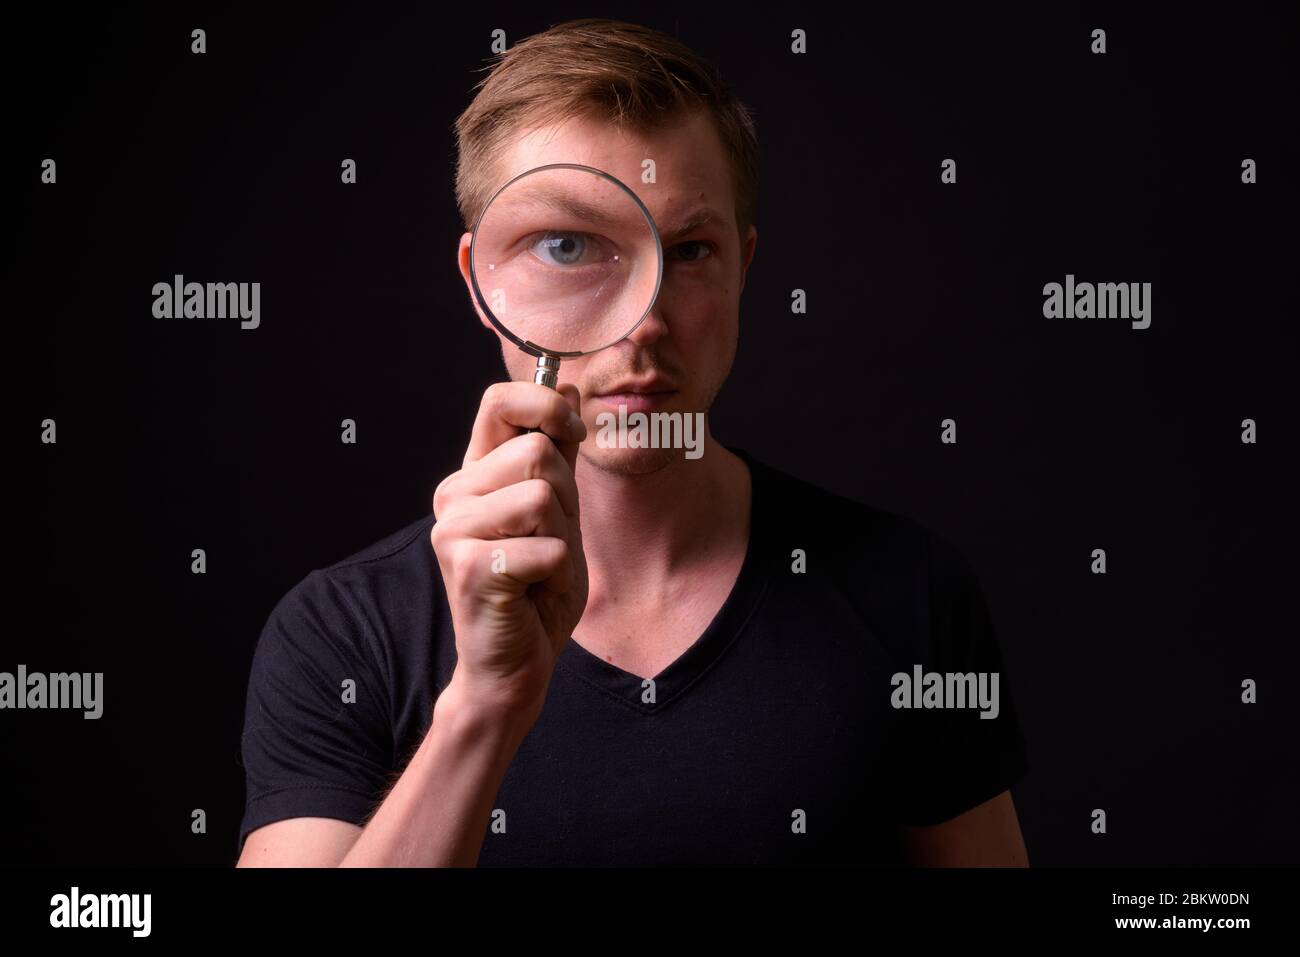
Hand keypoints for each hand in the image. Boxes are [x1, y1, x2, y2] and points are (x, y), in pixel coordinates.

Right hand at [430, 380, 588, 721]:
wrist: (516, 664)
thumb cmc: (538, 589)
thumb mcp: (559, 512)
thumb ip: (560, 453)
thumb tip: (569, 388)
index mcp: (473, 475)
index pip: (498, 401)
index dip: (545, 407)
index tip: (568, 435)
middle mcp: (453, 495)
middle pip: (537, 452)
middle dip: (566, 498)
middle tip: (548, 541)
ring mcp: (454, 530)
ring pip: (542, 496)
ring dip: (561, 538)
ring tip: (540, 568)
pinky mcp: (471, 567)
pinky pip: (546, 546)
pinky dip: (556, 574)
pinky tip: (533, 593)